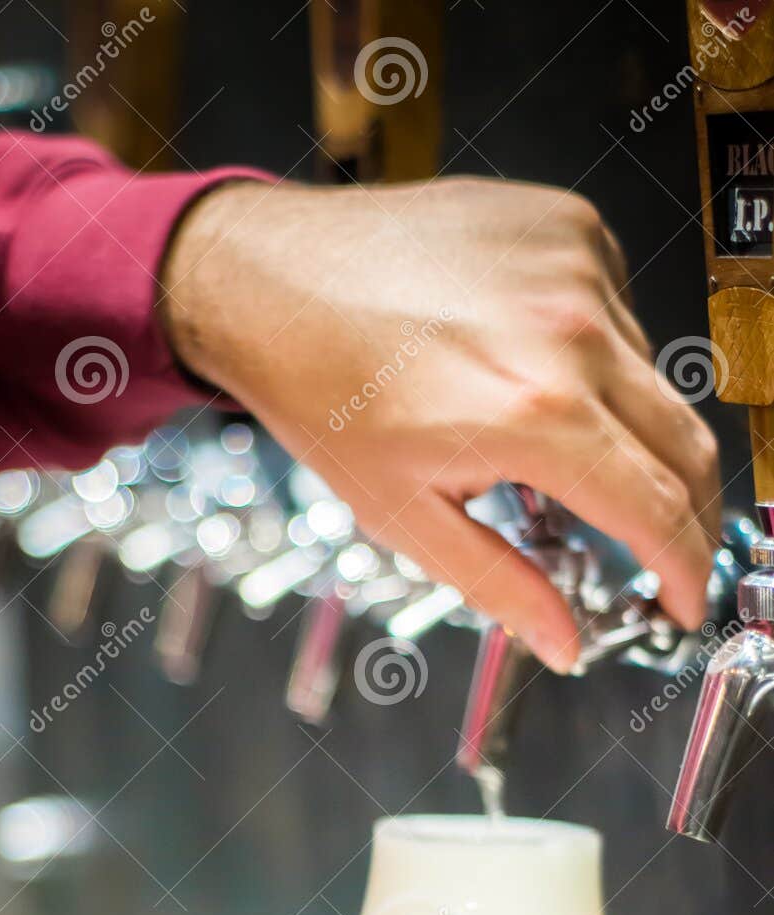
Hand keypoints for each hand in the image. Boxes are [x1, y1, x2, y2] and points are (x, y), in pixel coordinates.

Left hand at [160, 176, 719, 671]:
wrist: (272, 279)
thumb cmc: (320, 389)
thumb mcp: (403, 515)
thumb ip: (500, 584)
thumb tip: (563, 640)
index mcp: (534, 415)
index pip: (658, 510)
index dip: (684, 571)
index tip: (680, 602)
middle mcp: (571, 334)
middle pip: (684, 445)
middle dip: (687, 515)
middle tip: (664, 553)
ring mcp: (577, 270)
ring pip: (654, 379)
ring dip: (628, 430)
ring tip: (548, 445)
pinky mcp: (570, 228)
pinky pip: (622, 312)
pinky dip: (600, 358)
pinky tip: (532, 368)